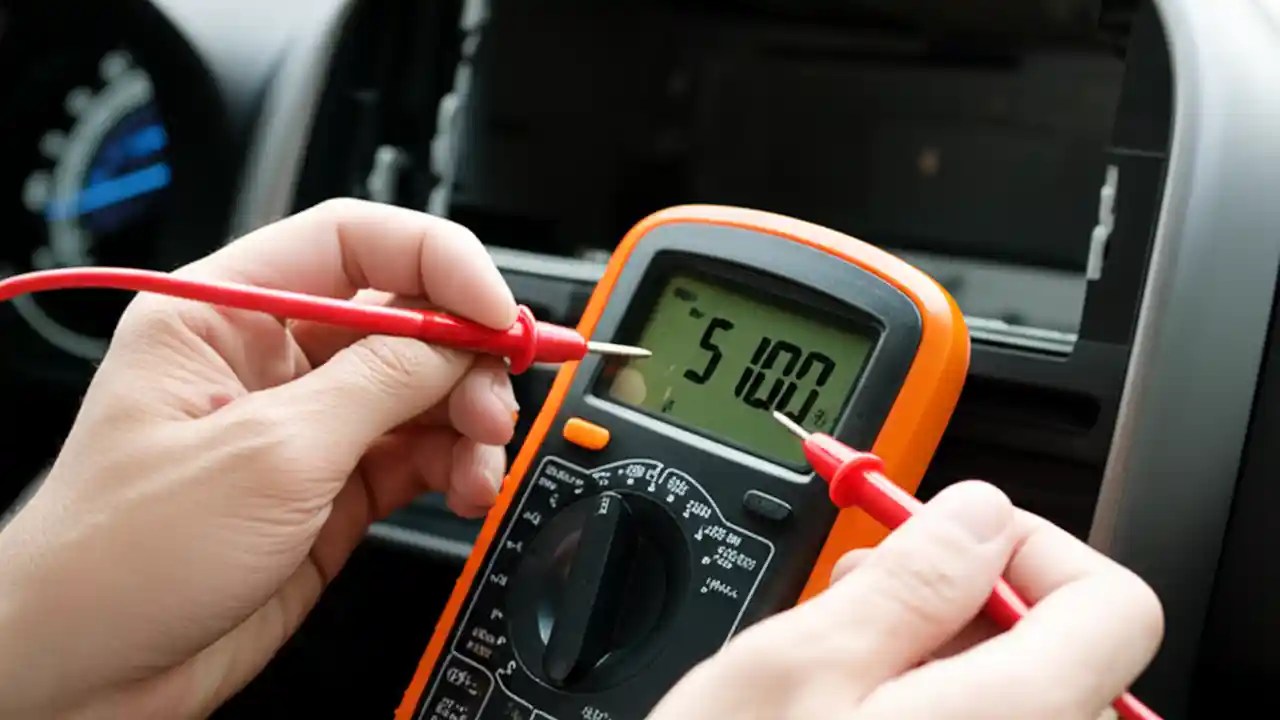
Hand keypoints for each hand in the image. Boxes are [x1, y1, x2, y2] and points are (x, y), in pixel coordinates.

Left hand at [0, 199, 518, 717]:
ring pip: (423, 391)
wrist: (91, 677)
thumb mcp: (267, 454)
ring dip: (469, 420)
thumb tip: (460, 341)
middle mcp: (270, 359)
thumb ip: (377, 385)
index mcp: (224, 313)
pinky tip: (466, 489)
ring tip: (481, 460)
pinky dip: (458, 468)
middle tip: (498, 395)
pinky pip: (419, 455)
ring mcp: (307, 426)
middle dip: (464, 354)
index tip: (492, 309)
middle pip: (402, 317)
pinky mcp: (334, 488)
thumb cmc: (121, 560)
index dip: (437, 261)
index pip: (352, 243)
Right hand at [649, 481, 1163, 719]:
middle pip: (1067, 657)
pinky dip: (935, 713)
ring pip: (1020, 705)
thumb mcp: (796, 667)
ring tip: (846, 660)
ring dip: (942, 659)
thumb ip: (908, 582)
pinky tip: (856, 713)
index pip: (1112, 607)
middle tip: (869, 595)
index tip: (952, 540)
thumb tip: (976, 515)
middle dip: (968, 603)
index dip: (1032, 550)